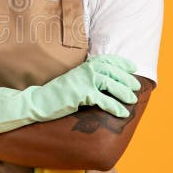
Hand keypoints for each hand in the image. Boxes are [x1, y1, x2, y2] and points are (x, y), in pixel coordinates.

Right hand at [0, 53, 140, 138]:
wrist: (37, 103)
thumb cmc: (55, 95)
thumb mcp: (72, 82)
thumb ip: (85, 79)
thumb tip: (99, 81)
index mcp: (82, 66)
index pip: (106, 59)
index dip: (121, 62)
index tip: (132, 66)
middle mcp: (83, 71)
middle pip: (111, 70)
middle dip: (126, 78)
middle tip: (136, 86)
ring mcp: (82, 82)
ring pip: (110, 83)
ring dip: (123, 91)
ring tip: (132, 100)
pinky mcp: (80, 95)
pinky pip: (102, 100)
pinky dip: (114, 106)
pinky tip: (121, 113)